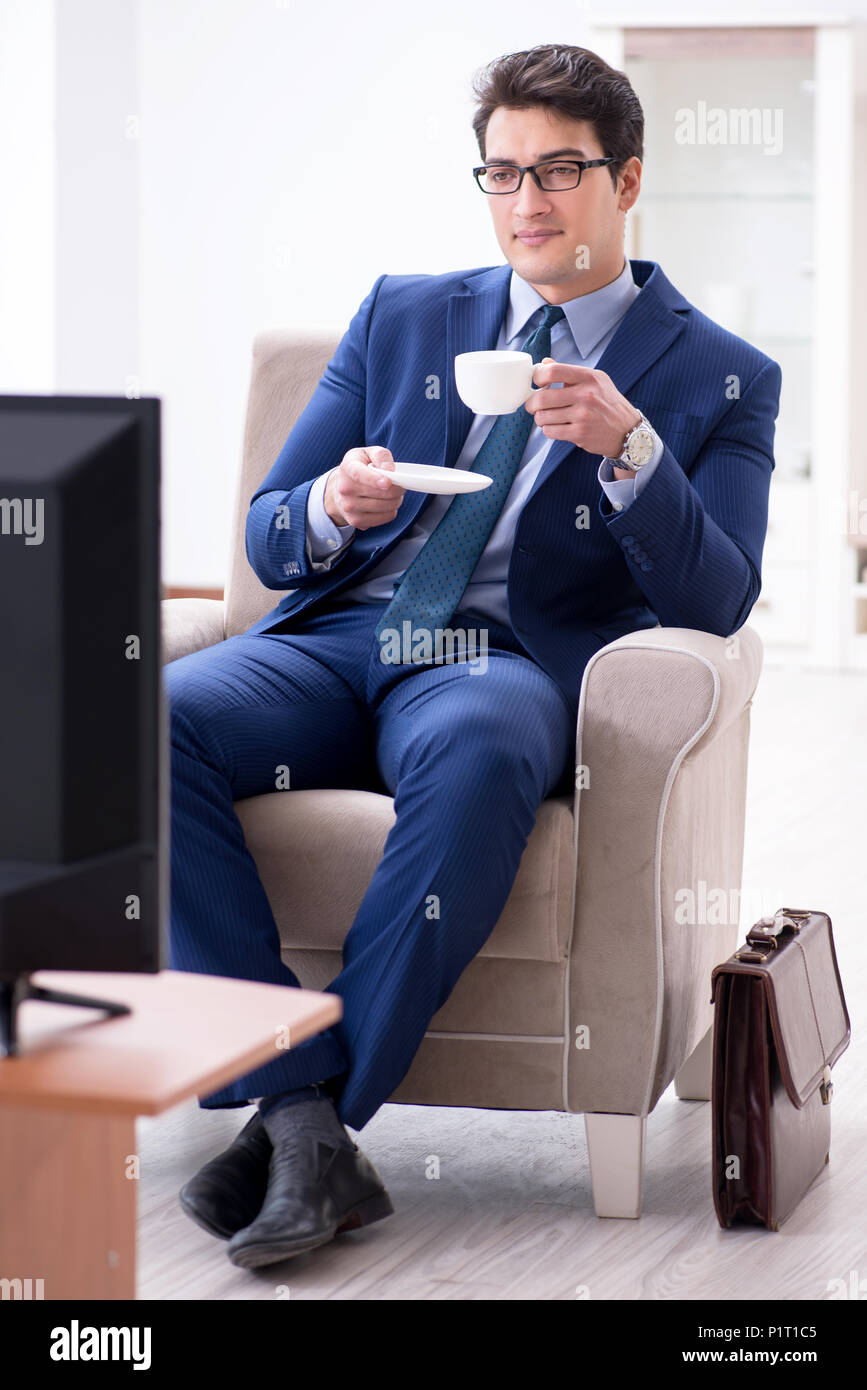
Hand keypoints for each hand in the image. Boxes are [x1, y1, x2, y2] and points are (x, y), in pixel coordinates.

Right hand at [324, 446, 404, 529]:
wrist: (340, 490)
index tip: (387, 482)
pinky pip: (385, 517)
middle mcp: (345, 489)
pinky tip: (386, 503)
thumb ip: (380, 455)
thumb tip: (390, 469)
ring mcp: (349, 507)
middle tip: (400, 484)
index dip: (374, 479)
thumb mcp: (367, 453)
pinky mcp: (356, 521)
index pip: (359, 474)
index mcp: (347, 468)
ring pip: (385, 506)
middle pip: (380, 493)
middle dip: (397, 489)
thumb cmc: (359, 468)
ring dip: (396, 500)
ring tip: (393, 493)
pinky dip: (391, 511)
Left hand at [524, 358, 640, 465]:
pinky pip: (550, 431)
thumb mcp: (595, 380)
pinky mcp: (580, 433)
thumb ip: (569, 372)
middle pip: (542, 398)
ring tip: (547, 417)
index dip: (537, 377)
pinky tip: (556, 426)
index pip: (553, 371)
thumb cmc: (608, 403)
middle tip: (533, 405)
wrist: (627, 430)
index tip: (536, 382)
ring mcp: (583, 415)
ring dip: (540, 418)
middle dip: (532, 404)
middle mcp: (586, 395)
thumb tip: (545, 363)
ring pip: (543, 417)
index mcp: (588, 377)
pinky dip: (548, 430)